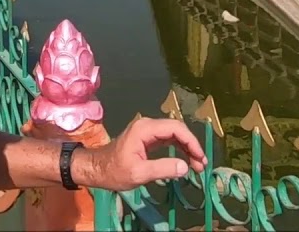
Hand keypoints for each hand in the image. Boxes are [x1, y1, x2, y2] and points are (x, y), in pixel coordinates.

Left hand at [77, 117, 207, 190]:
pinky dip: (179, 149)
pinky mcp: (148, 138)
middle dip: (192, 146)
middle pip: (177, 130)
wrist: (97, 170)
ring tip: (197, 166)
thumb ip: (162, 169)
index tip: (200, 158)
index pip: (175, 129)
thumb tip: (185, 167)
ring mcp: (148, 131)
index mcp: (145, 129)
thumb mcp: (139, 173)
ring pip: (174, 135)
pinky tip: (186, 161)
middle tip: (201, 165)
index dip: (191, 142)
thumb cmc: (114, 171)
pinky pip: (169, 140)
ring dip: (187, 148)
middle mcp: (148, 125)